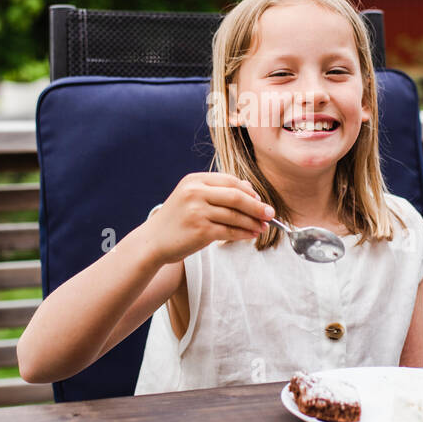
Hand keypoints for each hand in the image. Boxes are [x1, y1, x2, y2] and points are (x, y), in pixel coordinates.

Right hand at [145, 172, 273, 265]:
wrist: (152, 241)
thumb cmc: (177, 220)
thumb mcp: (192, 198)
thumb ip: (218, 192)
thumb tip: (250, 190)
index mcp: (195, 180)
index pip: (230, 181)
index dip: (249, 191)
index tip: (260, 200)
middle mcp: (195, 192)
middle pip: (236, 196)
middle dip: (257, 206)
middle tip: (270, 213)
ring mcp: (197, 211)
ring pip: (235, 215)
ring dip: (252, 222)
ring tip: (262, 228)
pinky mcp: (200, 230)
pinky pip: (229, 231)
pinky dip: (243, 234)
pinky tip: (251, 235)